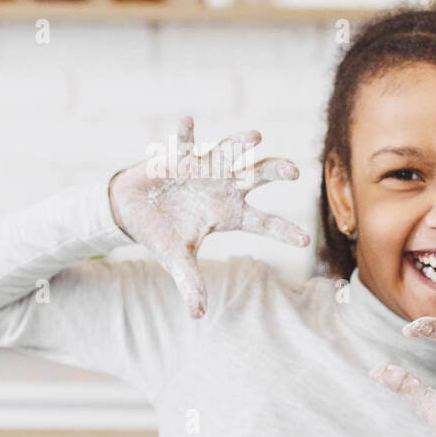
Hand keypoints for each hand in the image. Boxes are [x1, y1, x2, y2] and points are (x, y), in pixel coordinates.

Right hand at [107, 116, 309, 317]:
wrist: (131, 210)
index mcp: (231, 215)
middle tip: (295, 173)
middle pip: (256, 178)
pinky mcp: (177, 158)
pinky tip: (186, 121)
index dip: (283, 231)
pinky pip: (182, 144)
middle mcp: (224, 189)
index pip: (264, 223)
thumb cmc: (163, 233)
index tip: (304, 240)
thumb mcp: (177, 260)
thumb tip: (197, 315)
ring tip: (254, 136)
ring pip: (226, 154)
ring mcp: (203, 170)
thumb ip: (190, 283)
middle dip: (274, 173)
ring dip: (238, 145)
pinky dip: (183, 134)